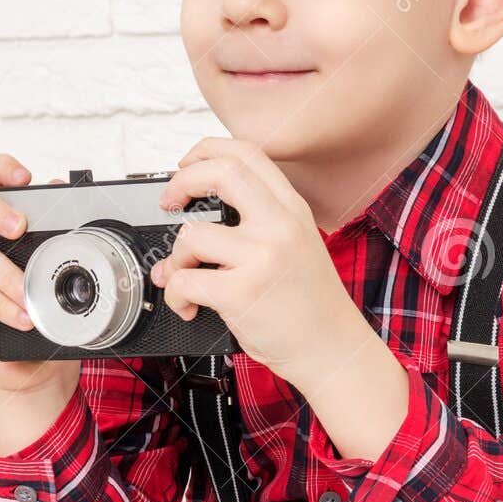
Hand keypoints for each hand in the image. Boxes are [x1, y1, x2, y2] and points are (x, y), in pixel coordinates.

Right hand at [0, 154, 79, 403]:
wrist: (38, 364)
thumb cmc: (49, 311)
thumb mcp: (64, 271)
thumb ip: (61, 233)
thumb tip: (61, 191)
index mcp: (2, 224)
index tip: (24, 177)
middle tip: (20, 227)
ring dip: (6, 273)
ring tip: (29, 293)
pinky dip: (3, 305)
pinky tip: (24, 317)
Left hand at [151, 136, 364, 390]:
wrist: (332, 350)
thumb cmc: (311, 306)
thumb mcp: (297, 246)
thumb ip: (258, 223)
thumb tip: (193, 218)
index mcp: (292, 210)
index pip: (246, 153)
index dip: (206, 151)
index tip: (187, 166)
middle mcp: (280, 226)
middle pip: (220, 173)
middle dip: (180, 182)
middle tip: (170, 203)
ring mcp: (261, 258)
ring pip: (191, 235)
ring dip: (175, 259)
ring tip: (185, 277)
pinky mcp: (241, 293)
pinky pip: (184, 281)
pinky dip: (175, 295)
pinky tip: (188, 305)